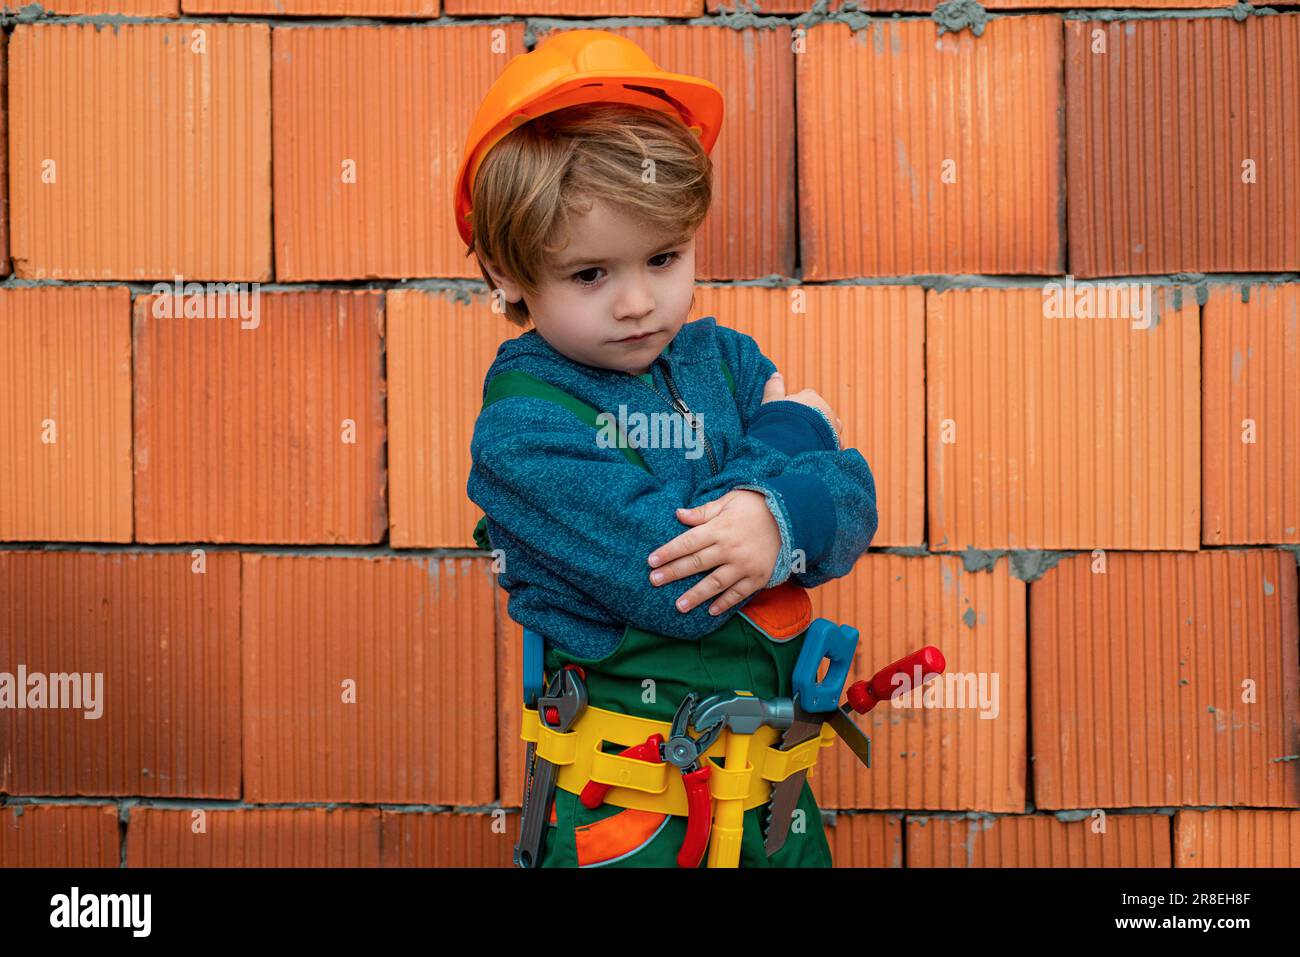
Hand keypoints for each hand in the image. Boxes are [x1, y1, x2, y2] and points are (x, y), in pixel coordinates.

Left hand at [646, 489, 780, 615]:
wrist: (792, 517)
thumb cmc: (757, 506)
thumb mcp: (729, 501)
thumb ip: (703, 511)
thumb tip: (679, 514)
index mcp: (720, 528)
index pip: (688, 541)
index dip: (668, 551)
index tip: (651, 561)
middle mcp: (730, 548)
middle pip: (696, 563)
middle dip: (673, 573)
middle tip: (654, 581)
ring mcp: (744, 565)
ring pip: (715, 583)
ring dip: (695, 595)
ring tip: (678, 606)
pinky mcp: (758, 577)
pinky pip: (738, 593)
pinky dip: (724, 603)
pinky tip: (710, 611)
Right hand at [762, 372, 841, 443]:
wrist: (794, 445)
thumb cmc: (781, 421)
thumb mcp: (772, 402)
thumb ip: (773, 388)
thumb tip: (775, 374)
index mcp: (811, 397)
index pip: (807, 396)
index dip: (797, 406)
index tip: (788, 416)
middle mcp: (826, 410)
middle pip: (819, 413)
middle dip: (811, 421)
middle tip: (796, 432)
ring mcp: (834, 427)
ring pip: (830, 428)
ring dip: (822, 434)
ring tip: (807, 444)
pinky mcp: (837, 444)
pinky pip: (834, 444)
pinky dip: (827, 447)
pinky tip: (816, 452)